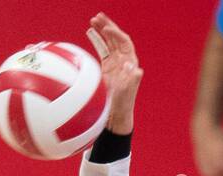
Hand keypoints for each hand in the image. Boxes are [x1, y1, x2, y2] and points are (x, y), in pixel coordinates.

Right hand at [88, 13, 142, 134]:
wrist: (116, 113)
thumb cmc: (123, 103)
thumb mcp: (128, 92)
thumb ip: (132, 79)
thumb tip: (134, 67)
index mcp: (130, 62)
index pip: (124, 42)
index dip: (116, 34)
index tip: (106, 29)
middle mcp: (123, 59)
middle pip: (116, 38)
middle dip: (108, 26)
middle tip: (98, 16)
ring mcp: (114, 63)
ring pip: (108, 42)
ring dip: (101, 30)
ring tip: (93, 20)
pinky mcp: (106, 67)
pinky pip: (101, 49)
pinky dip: (96, 40)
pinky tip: (89, 32)